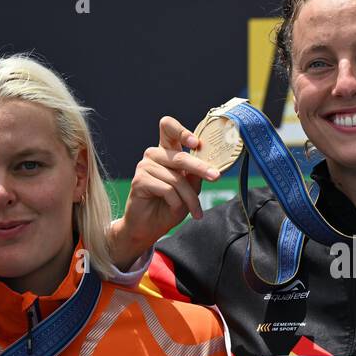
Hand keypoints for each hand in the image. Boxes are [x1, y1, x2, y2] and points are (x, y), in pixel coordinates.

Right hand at [108, 115, 220, 268]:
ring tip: (195, 211)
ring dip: (190, 198)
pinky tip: (174, 209)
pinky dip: (176, 203)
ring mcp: (145, 166)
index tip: (195, 142)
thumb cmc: (169, 207)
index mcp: (166, 152)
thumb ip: (195, 176)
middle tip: (216, 177)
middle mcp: (154, 155)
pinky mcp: (139, 180)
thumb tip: (209, 166)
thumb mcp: (189, 190)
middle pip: (180, 156)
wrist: (149, 228)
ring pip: (177, 178)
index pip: (168, 128)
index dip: (181, 131)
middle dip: (201, 168)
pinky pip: (167, 189)